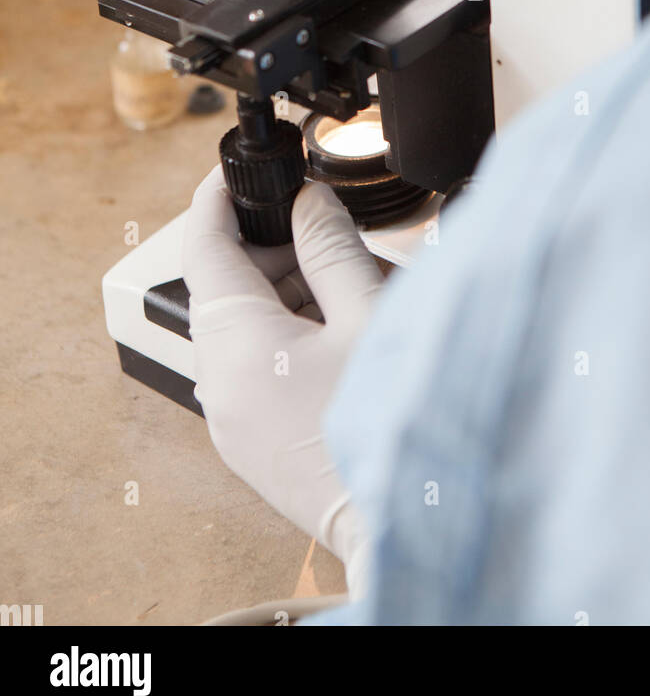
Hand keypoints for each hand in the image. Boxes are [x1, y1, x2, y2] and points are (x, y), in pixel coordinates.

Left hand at [182, 164, 383, 596]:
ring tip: (352, 289)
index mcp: (235, 343)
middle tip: (329, 233)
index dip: (216, 198)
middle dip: (275, 249)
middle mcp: (218, 383)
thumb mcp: (367, 315)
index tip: (236, 171)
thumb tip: (309, 201)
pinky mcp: (253, 441)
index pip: (202, 246)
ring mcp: (232, 419)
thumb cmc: (388, 425)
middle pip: (226, 287)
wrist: (402, 524)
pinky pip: (255, 366)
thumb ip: (332, 247)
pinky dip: (287, 334)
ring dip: (288, 293)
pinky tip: (343, 334)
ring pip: (243, 327)